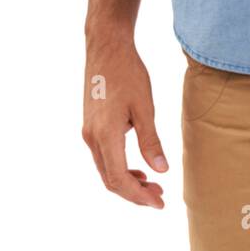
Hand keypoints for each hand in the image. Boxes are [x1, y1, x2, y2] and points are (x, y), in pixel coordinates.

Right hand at [82, 38, 167, 207]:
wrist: (106, 46)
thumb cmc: (127, 72)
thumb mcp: (144, 107)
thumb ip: (151, 141)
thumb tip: (161, 171)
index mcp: (105, 135)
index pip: (119, 180)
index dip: (139, 197)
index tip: (159, 203)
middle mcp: (92, 137)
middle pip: (110, 180)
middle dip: (134, 193)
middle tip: (159, 196)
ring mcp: (88, 131)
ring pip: (105, 170)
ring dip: (127, 182)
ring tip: (151, 184)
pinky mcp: (90, 125)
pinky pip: (103, 157)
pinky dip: (119, 167)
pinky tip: (137, 167)